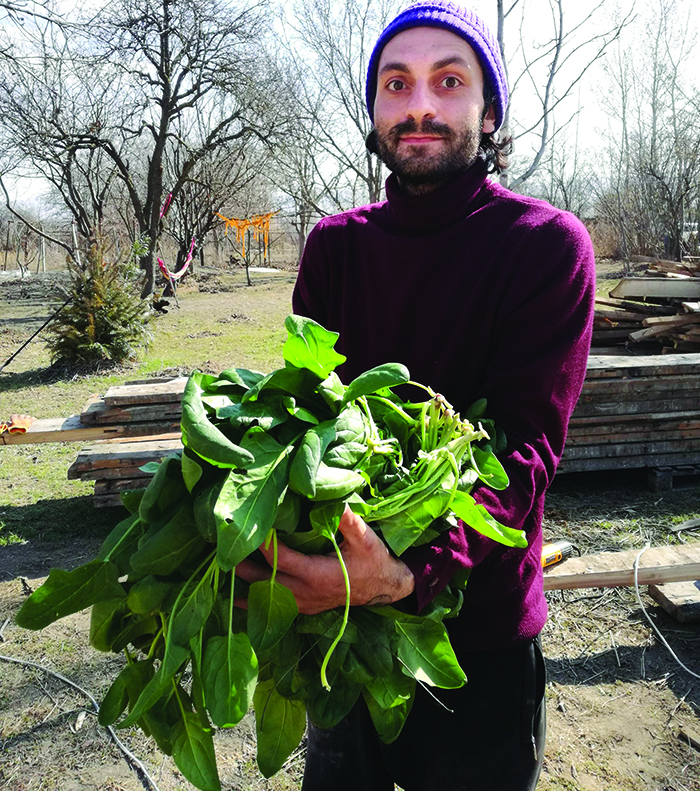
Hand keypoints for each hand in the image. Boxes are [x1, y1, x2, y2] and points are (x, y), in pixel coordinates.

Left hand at [235, 505, 414, 614]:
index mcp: (318, 574)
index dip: (263, 545)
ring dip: (244, 585)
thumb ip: (348, 521)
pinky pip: (273, 608)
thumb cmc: (374, 560)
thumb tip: (333, 498)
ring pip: (266, 597)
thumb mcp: (366, 539)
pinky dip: (254, 603)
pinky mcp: (304, 607)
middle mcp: (306, 593)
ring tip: (222, 569)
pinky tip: (235, 599)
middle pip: (264, 581)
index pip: (282, 559)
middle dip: (242, 567)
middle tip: (220, 552)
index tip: (248, 528)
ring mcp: (304, 603)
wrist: (385, 587)